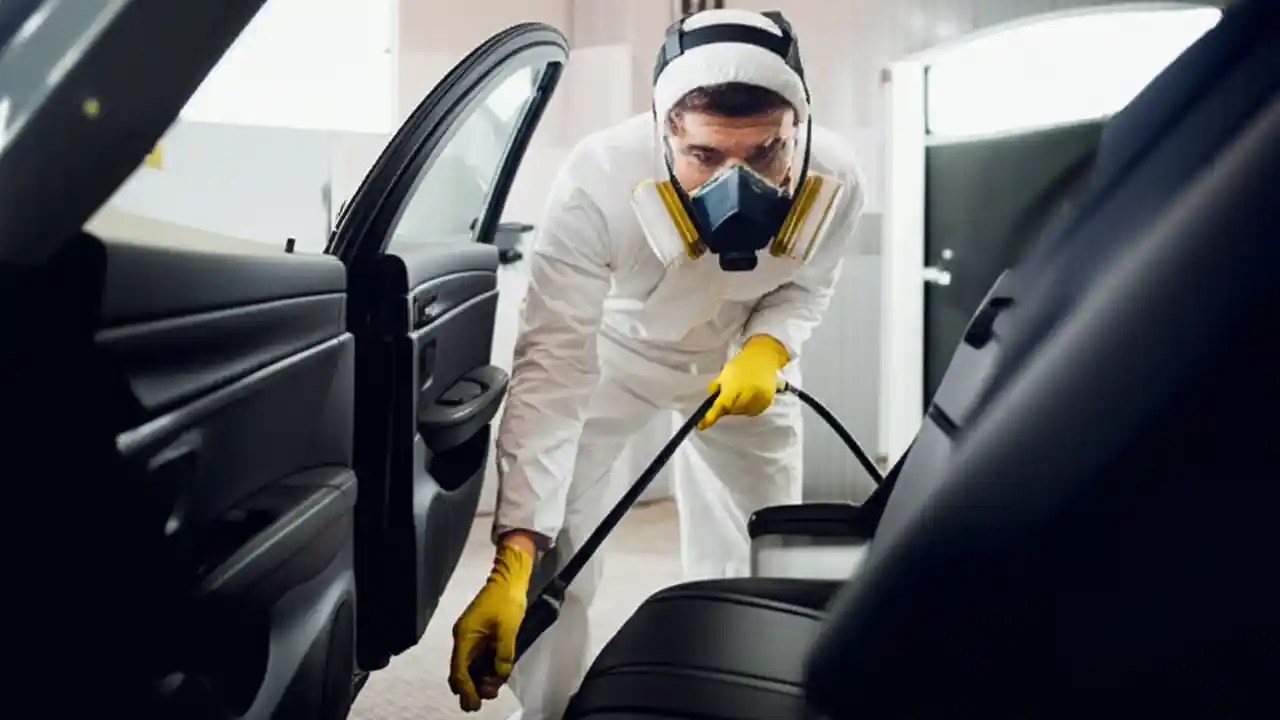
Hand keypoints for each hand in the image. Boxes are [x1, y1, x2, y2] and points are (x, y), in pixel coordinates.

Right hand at [448, 538, 533, 711]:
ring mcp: (471, 637)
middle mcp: (464, 639)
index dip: (466, 690)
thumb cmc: (506, 601)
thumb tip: (500, 674)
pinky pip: (478, 658)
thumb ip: (503, 654)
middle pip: (461, 672)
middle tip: (483, 700)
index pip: (459, 671)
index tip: (474, 704)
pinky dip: (485, 669)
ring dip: (480, 680)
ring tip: (493, 689)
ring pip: (470, 667)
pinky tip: (495, 677)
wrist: (508, 578)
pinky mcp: (480, 635)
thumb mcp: (508, 629)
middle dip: (471, 688)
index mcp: (465, 637)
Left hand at [699, 334, 789, 430]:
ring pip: (742, 413)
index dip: (710, 417)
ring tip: (741, 393)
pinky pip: (753, 411)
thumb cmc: (741, 365)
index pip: (721, 405)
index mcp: (734, 386)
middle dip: (727, 407)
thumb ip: (716, 388)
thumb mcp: (725, 373)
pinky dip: (748, 407)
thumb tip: (710, 403)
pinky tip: (749, 397)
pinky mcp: (767, 402)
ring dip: (738, 408)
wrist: (763, 358)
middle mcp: (747, 394)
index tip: (701, 426)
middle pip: (731, 411)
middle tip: (729, 395)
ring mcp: (758, 399)